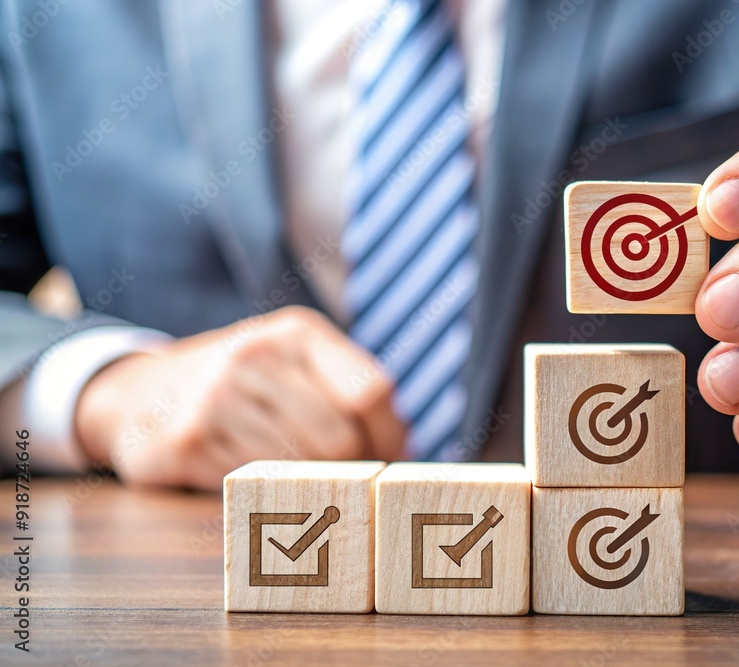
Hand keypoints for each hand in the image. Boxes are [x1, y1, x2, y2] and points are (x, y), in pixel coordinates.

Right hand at [75, 306, 405, 489]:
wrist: (142, 393)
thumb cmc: (243, 383)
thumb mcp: (293, 360)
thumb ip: (348, 390)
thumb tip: (407, 450)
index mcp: (297, 333)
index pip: (372, 391)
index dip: (392, 436)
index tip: (393, 460)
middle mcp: (257, 355)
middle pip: (341, 438)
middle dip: (352, 469)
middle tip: (345, 480)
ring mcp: (217, 396)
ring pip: (302, 467)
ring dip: (307, 482)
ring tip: (293, 474)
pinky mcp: (187, 440)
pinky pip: (256, 484)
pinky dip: (262, 490)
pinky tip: (250, 473)